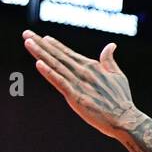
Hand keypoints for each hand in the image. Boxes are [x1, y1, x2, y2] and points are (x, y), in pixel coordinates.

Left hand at [23, 30, 138, 137]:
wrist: (124, 118)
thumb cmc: (121, 99)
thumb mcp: (117, 75)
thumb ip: (109, 60)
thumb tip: (111, 45)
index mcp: (92, 66)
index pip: (68, 53)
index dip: (54, 45)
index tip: (42, 37)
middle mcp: (83, 72)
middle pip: (58, 55)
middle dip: (41, 44)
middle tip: (26, 33)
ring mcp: (78, 83)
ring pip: (55, 65)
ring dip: (40, 53)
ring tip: (28, 42)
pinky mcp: (75, 96)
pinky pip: (59, 82)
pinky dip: (49, 72)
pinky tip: (39, 64)